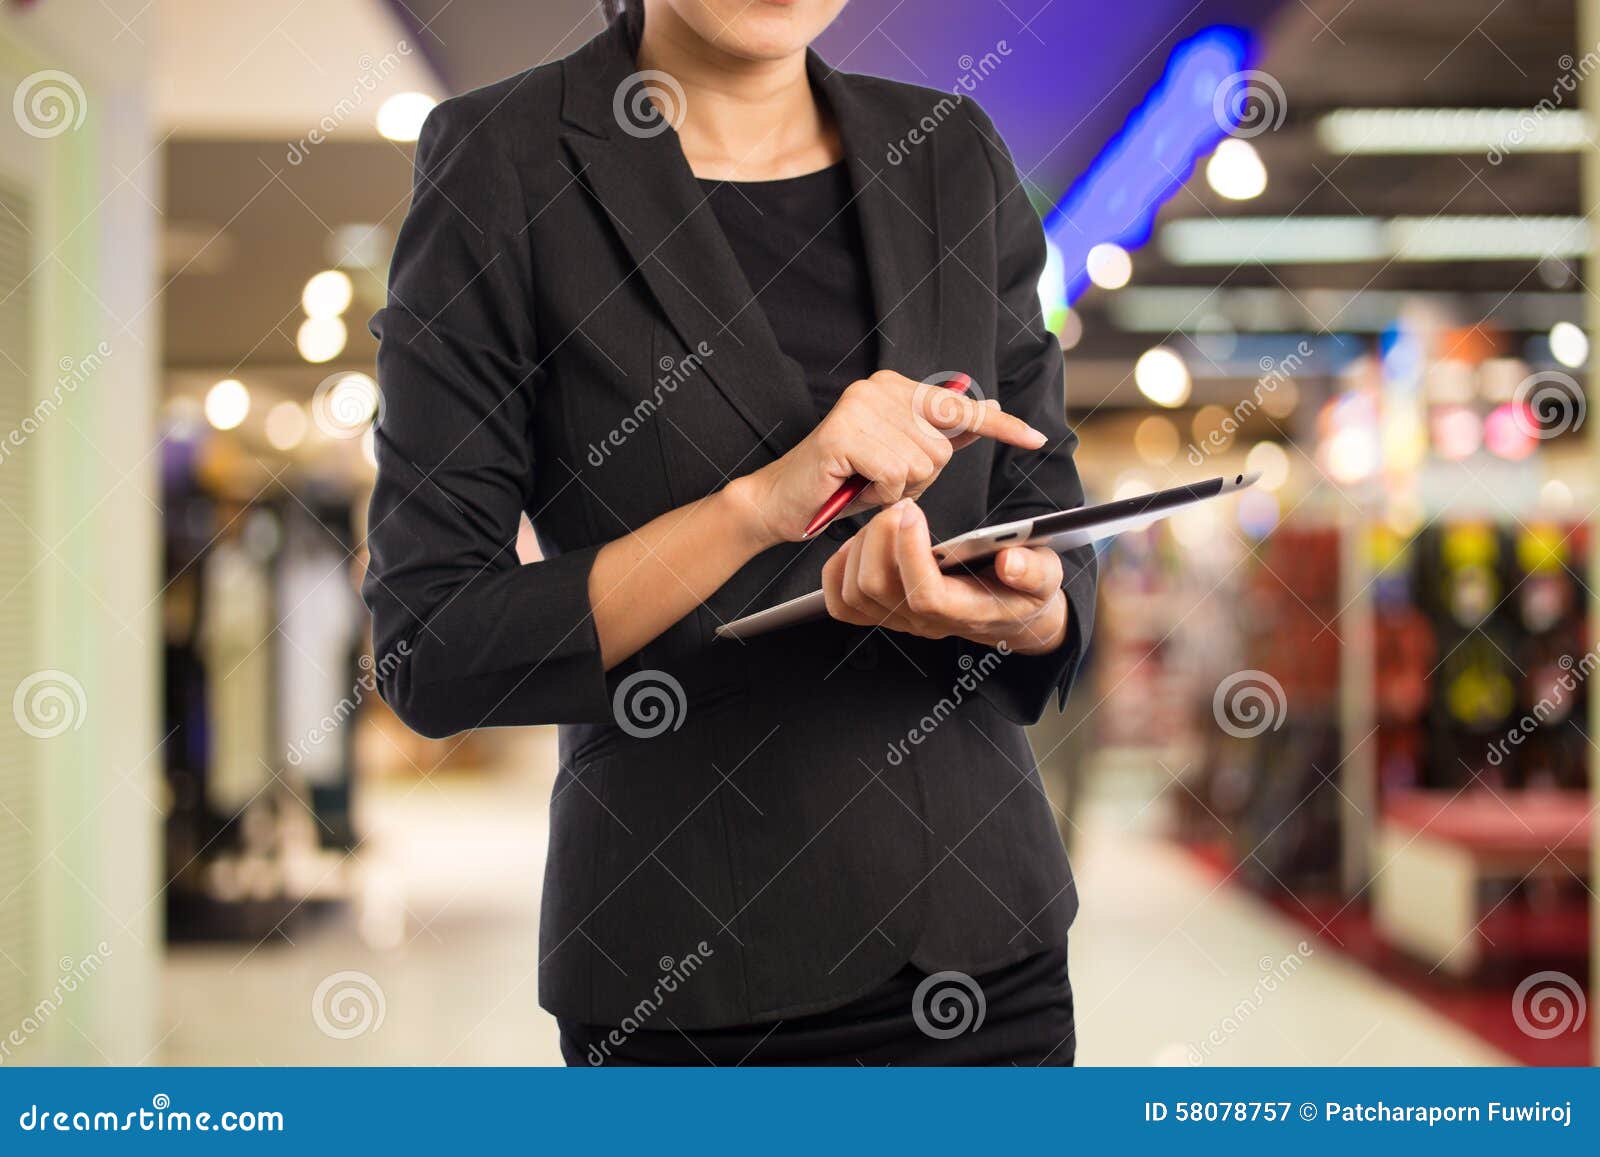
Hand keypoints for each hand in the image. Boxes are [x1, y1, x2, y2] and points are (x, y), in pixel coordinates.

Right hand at [725, 370, 1044, 548]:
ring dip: (898, 490)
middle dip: (918, 478)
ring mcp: (860, 407)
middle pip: (942, 448)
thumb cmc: (841, 482)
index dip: (999, 427)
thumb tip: (988, 408)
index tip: (1035, 439)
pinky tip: (854, 488)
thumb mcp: (899, 456)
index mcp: (893, 386)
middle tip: (879, 481)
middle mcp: (878, 388)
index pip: (958, 405)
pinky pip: (896, 477)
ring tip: (865, 484)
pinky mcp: (844, 434)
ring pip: (923, 465)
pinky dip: (880, 495)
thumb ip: (940, 432)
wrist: (781, 501)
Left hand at [821, 500, 1067, 654]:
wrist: (1012, 614)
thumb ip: (1035, 570)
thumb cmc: (1026, 590)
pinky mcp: (882, 613)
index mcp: (965, 612)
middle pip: (878, 590)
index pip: (924, 595)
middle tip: (901, 505)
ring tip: (888, 518)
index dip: (911, 553)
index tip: (914, 511)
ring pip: (854, 593)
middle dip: (880, 538)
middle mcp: (925, 622)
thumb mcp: (1047, 576)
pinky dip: (839, 567)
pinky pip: (841, 602)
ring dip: (861, 547)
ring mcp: (900, 620)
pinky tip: (861, 541)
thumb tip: (1012, 561)